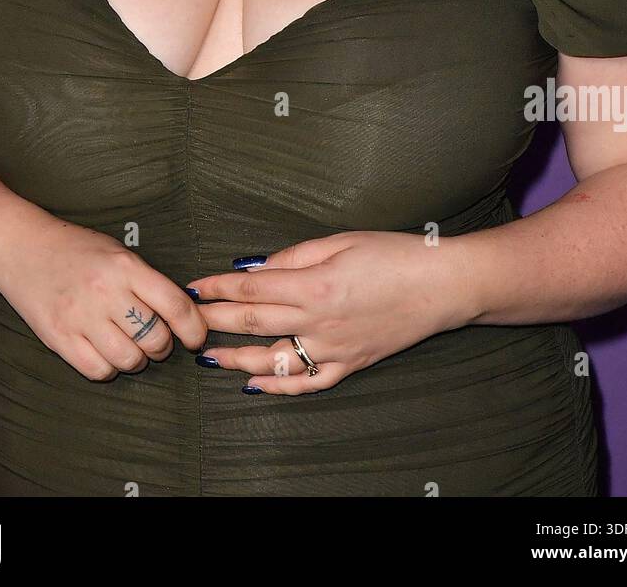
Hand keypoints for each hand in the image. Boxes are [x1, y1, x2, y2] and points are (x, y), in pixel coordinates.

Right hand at [0, 209, 208, 380]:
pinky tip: (106, 353)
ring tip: (131, 348)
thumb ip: (146, 281)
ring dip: (137, 360)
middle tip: (157, 341)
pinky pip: (97, 370)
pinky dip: (109, 369)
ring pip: (129, 359)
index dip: (193, 327)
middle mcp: (106, 292)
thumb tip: (182, 312)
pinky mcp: (58, 338)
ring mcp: (80, 317)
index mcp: (125, 267)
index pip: (175, 304)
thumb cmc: (76, 248)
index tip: (196, 336)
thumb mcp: (117, 252)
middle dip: (163, 346)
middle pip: (155, 338)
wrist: (21, 247)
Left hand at [185, 230, 478, 394]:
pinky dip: (277, 386)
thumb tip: (256, 267)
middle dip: (215, 321)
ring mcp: (333, 348)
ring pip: (272, 359)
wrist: (441, 286)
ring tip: (207, 355)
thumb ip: (294, 255)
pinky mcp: (349, 365)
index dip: (217, 287)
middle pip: (253, 323)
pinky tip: (254, 383)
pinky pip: (305, 383)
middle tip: (186, 320)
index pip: (251, 288)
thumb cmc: (393, 254)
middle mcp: (318, 321)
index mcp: (314, 284)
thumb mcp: (341, 240)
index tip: (194, 286)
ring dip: (234, 357)